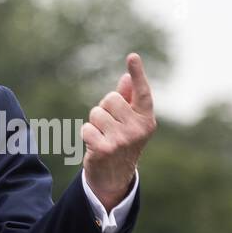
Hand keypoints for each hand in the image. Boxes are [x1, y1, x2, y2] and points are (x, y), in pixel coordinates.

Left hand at [83, 53, 155, 211]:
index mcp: (146, 119)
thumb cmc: (121, 142)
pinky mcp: (104, 149)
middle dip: (104, 109)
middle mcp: (138, 128)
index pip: (142, 92)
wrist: (114, 175)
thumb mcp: (128, 122)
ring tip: (102, 136)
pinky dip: (86, 134)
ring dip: (94, 123)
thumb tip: (126, 78)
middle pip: (110, 99)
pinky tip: (94, 145)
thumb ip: (128, 100)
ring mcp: (122, 139)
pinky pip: (86, 128)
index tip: (132, 57)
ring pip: (96, 113)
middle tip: (109, 125)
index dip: (137, 74)